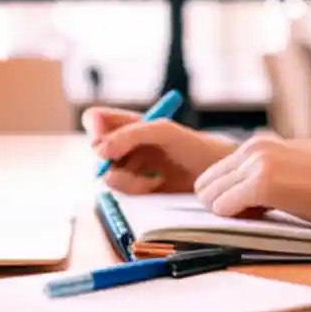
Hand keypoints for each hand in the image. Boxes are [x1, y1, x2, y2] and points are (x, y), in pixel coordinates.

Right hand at [83, 106, 235, 193]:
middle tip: (129, 165)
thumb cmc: (193, 146)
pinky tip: (155, 187)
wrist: (217, 179)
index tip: (103, 141)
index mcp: (129, 124)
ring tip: (153, 179)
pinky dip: (136, 190)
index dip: (94, 127)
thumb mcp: (161, 131)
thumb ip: (128, 135)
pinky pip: (120, 193)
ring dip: (127, 179)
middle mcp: (124, 146)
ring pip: (106, 175)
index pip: (95, 119)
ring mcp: (128, 169)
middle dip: (109, 160)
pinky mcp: (135, 192)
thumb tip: (98, 152)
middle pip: (96, 150)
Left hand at [193, 135, 310, 232]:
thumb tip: (225, 204)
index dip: (226, 200)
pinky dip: (236, 219)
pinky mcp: (263, 183)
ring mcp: (257, 164)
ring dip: (230, 214)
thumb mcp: (290, 177)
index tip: (251, 213)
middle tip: (256, 218)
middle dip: (222, 207)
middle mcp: (253, 148)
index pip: (214, 176)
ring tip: (266, 217)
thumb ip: (260, 182)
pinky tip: (266, 219)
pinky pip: (223, 207)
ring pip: (210, 197)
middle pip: (205, 186)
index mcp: (258, 146)